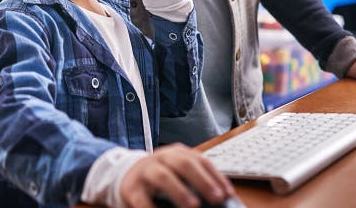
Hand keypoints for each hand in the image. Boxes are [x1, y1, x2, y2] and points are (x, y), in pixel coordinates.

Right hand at [120, 143, 236, 207]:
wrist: (128, 174)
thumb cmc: (162, 176)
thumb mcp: (179, 174)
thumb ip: (196, 183)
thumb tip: (221, 199)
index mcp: (178, 153)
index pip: (201, 160)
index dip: (216, 177)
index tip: (228, 193)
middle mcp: (163, 158)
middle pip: (183, 164)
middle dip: (202, 181)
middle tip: (216, 198)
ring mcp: (146, 171)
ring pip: (163, 176)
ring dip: (180, 192)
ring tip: (193, 206)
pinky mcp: (132, 188)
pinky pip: (142, 199)